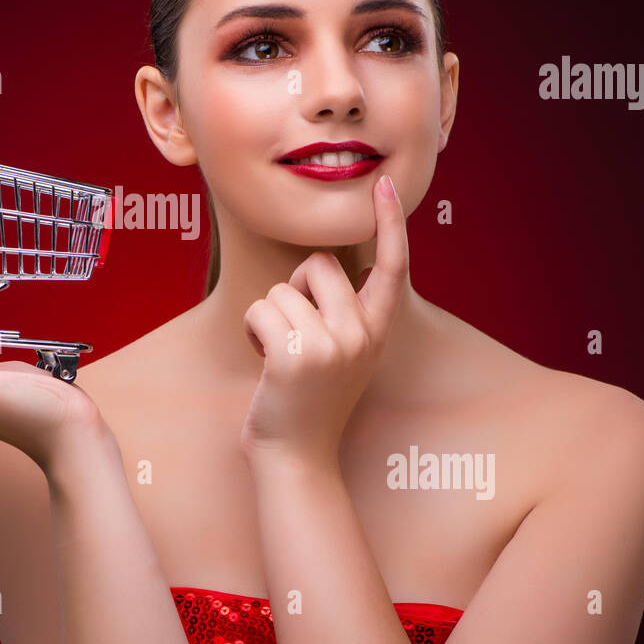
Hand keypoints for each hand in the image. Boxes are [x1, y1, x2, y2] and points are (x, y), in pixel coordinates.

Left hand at [239, 174, 409, 465]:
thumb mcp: (343, 355)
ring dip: (269, 315)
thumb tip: (336, 268)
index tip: (384, 185)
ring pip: (283, 288)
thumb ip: (346, 314)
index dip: (389, 222)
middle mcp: (362, 334)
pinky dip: (252, 329)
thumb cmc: (308, 401)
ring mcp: (332, 345)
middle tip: (294, 334)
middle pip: (319, 265)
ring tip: (278, 356)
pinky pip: (260, 308)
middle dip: (295, 289)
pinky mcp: (296, 354)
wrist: (296, 458)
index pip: (392, 266)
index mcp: (377, 331)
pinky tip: (263, 362)